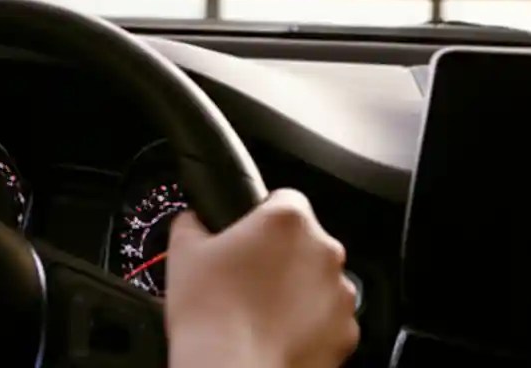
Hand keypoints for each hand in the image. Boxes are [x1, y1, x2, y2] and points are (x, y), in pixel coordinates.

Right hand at [165, 189, 358, 367]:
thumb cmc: (209, 312)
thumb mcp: (183, 251)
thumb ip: (194, 222)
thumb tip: (196, 220)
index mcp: (286, 220)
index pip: (285, 197)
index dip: (262, 215)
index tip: (248, 234)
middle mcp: (322, 251)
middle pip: (305, 240)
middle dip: (280, 255)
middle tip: (246, 276)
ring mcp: (340, 293)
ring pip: (318, 279)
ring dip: (297, 288)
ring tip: (259, 309)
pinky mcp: (347, 331)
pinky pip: (328, 317)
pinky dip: (309, 323)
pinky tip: (276, 332)